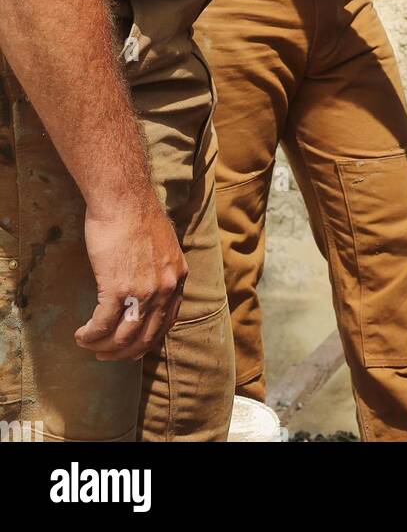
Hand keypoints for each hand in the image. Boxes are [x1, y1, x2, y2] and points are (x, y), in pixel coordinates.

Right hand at [75, 193, 187, 361]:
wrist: (124, 198)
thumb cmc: (137, 215)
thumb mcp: (163, 244)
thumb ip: (159, 268)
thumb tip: (148, 280)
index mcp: (177, 278)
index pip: (167, 322)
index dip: (148, 340)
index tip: (132, 346)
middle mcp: (165, 289)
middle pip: (146, 337)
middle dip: (124, 351)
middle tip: (106, 354)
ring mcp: (143, 291)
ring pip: (123, 337)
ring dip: (103, 347)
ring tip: (89, 344)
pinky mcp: (118, 289)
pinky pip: (102, 325)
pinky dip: (90, 335)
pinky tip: (81, 335)